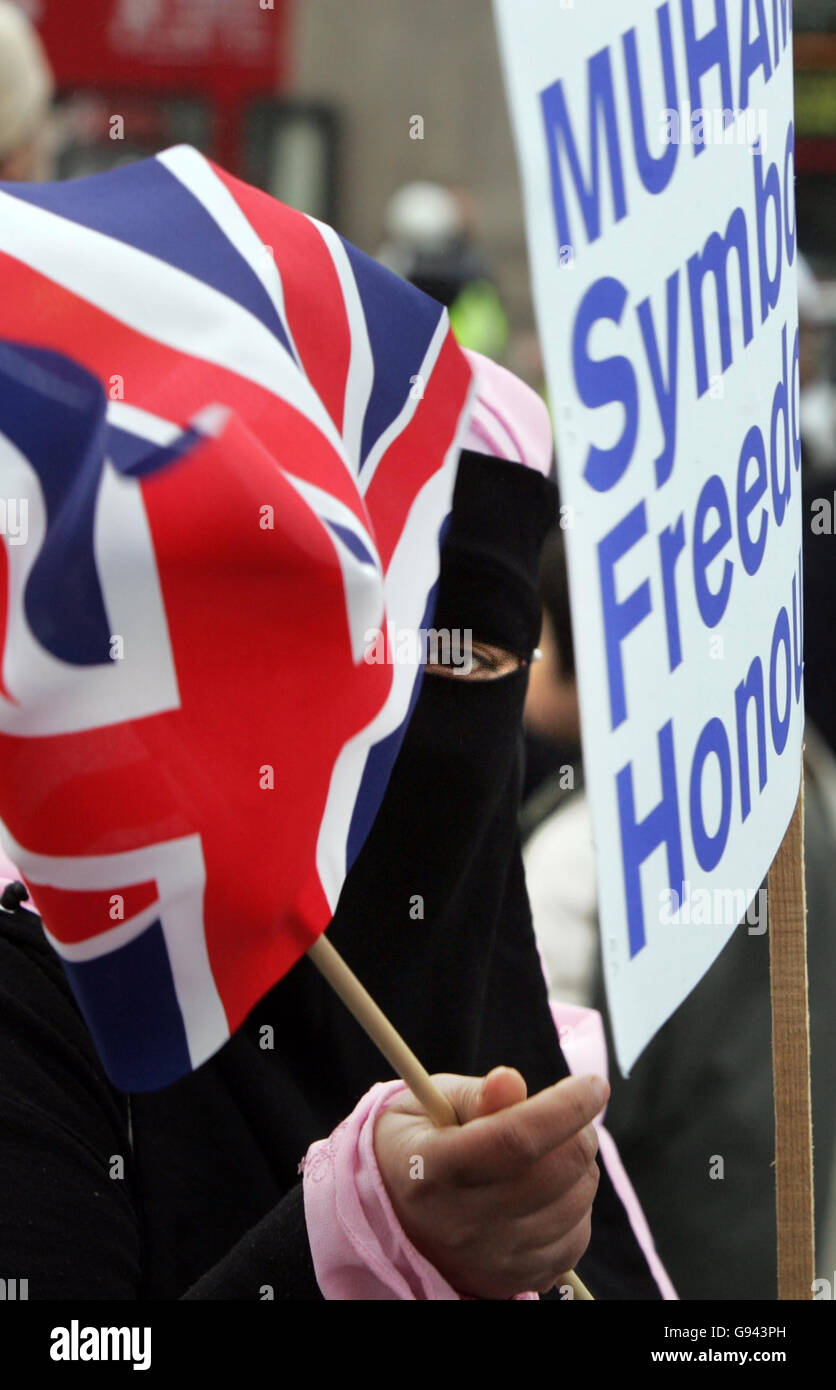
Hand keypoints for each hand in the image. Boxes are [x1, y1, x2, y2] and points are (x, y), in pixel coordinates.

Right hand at [374, 1066, 607, 1298]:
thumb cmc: (416, 1142)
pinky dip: (576, 1208)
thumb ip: (476, 1095)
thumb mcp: (428, 1103)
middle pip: (553, 1174)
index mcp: (432, 1168)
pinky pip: (575, 1241)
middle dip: (579, 1132)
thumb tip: (511, 1082)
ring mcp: (488, 1258)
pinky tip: (549, 1190)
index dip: (563, 1109)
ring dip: (579, 1169)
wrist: (389, 1212)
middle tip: (569, 1114)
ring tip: (550, 1152)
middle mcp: (459, 1223)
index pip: (514, 1139)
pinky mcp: (511, 1281)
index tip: (593, 1085)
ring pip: (574, 1206)